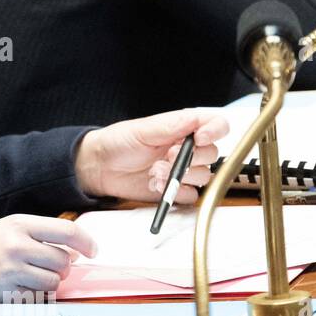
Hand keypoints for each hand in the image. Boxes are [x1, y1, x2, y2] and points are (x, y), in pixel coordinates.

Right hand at [0, 214, 96, 300]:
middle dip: (61, 267)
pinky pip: (38, 297)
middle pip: (63, 260)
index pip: (67, 230)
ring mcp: (13, 269)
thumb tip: (73, 251)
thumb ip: (37, 235)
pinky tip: (18, 287)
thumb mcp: (3, 230)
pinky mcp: (8, 291)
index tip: (93, 251)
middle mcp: (17, 244)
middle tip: (46, 267)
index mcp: (18, 224)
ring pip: (54, 281)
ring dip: (49, 283)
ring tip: (29, 277)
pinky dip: (35, 295)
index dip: (86, 242)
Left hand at [74, 109, 229, 202]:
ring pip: (203, 176)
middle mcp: (187, 149)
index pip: (215, 126)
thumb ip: (171, 126)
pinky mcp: (175, 189)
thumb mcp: (142, 129)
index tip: (200, 138)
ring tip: (154, 172)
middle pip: (212, 154)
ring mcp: (182, 170)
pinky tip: (155, 185)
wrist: (100, 167)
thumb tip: (197, 120)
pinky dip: (176, 192)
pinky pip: (190, 195)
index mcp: (182, 128)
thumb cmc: (118, 142)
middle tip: (167, 157)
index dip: (215, 131)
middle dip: (191, 158)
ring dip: (180, 176)